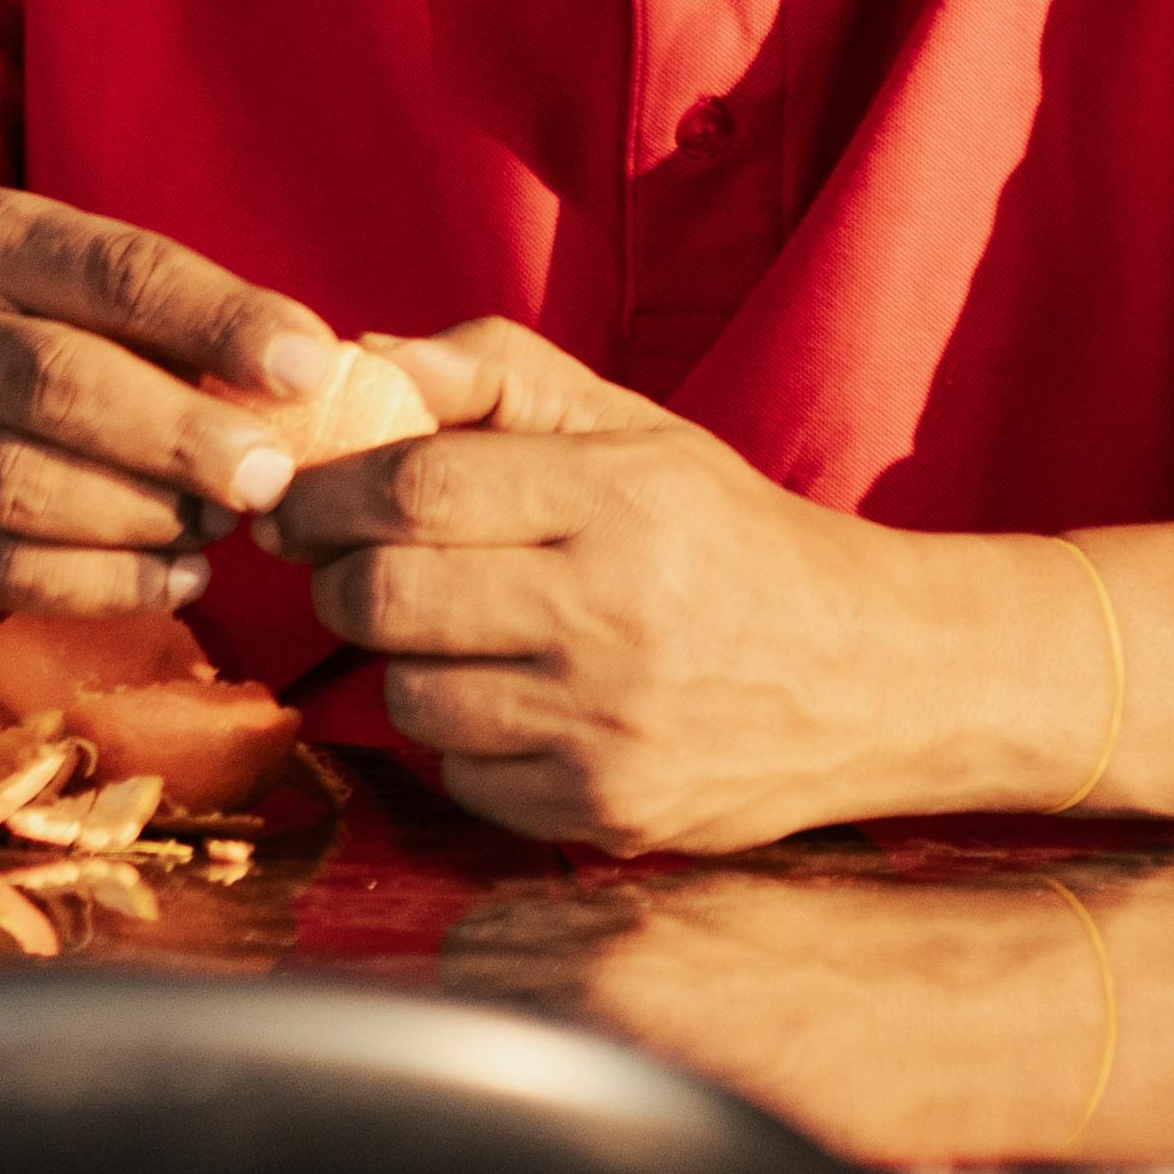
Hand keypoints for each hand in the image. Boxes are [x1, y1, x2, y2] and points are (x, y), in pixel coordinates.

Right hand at [0, 192, 357, 620]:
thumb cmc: (3, 345)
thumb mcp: (61, 290)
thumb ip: (166, 321)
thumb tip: (308, 378)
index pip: (114, 272)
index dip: (219, 319)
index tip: (310, 364)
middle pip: (58, 383)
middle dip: (179, 435)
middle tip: (269, 475)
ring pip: (27, 488)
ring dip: (144, 517)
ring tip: (222, 528)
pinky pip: (7, 571)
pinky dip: (105, 584)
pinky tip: (178, 581)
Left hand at [274, 323, 1086, 852]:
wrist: (875, 675)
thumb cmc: (735, 540)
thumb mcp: (642, 431)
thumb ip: (505, 376)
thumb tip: (371, 361)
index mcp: (623, 496)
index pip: (416, 488)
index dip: (328, 494)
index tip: (298, 501)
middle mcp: (613, 612)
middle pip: (388, 597)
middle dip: (342, 581)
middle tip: (355, 568)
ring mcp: (607, 725)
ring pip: (410, 697)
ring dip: (404, 664)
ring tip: (455, 636)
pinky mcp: (605, 813)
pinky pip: (461, 777)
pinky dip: (462, 741)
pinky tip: (514, 703)